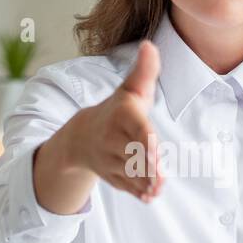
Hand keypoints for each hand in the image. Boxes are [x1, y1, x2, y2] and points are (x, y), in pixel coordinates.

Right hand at [69, 40, 164, 203]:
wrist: (81, 136)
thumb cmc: (118, 110)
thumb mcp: (130, 89)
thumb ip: (144, 71)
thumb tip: (150, 45)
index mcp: (122, 115)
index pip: (137, 130)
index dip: (146, 142)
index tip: (155, 154)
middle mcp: (112, 138)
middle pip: (134, 155)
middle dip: (147, 168)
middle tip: (160, 180)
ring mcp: (109, 159)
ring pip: (130, 173)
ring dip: (144, 183)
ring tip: (157, 189)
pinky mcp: (110, 175)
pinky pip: (124, 186)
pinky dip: (136, 192)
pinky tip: (148, 197)